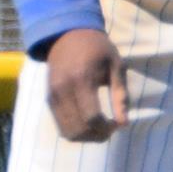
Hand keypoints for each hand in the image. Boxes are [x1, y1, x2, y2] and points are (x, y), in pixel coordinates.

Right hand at [44, 27, 129, 141]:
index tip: (118, 124)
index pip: (92, 117)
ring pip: (67, 132)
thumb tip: (124, 124)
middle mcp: (63, 90)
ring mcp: (53, 96)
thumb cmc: (97, 48)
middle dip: (97, 136)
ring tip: (99, 128)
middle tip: (110, 130)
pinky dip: (75, 130)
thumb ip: (120, 95)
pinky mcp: (48, 99)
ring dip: (85, 137)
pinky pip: (60, 125)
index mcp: (82, 79)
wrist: (67, 34)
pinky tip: (87, 123)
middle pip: (78, 129)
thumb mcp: (116, 65)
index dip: (107, 128)